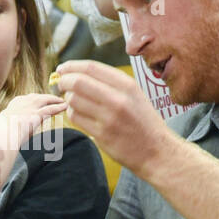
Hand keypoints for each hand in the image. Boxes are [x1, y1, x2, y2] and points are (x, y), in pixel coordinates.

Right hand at [0, 93, 67, 151]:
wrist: (0, 137)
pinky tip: (65, 106)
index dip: (34, 100)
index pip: (26, 99)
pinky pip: (50, 109)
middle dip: (46, 97)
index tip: (39, 100)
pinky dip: (59, 107)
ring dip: (55, 100)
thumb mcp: (0, 127)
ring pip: (45, 100)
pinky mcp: (36, 115)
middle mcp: (21, 103)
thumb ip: (5, 126)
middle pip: (36, 97)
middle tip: (54, 99)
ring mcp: (29, 108)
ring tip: (62, 101)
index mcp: (12, 105)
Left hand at [55, 60, 171, 175]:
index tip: (62, 69)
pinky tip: (79, 115)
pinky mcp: (102, 135)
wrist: (157, 151)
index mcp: (127, 85)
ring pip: (73, 100)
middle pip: (78, 82)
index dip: (71, 66)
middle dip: (64, 81)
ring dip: (68, 99)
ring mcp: (109, 117)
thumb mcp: (134, 95)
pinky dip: (72, 114)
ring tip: (74, 102)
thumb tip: (78, 72)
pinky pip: (76, 118)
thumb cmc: (143, 122)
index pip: (91, 67)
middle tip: (61, 85)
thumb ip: (110, 83)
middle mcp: (119, 99)